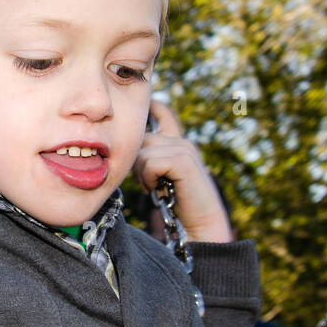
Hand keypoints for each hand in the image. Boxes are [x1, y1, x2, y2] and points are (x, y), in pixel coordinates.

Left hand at [132, 98, 231, 243]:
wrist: (199, 225)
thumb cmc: (175, 204)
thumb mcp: (158, 176)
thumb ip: (148, 158)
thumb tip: (127, 147)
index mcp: (177, 144)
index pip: (163, 114)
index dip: (152, 106)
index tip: (146, 101)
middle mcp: (182, 142)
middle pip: (141, 139)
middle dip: (136, 162)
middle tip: (147, 184)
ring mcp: (184, 149)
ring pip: (143, 152)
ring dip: (142, 174)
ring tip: (154, 188)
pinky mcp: (183, 160)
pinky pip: (150, 162)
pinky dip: (148, 179)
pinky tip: (158, 190)